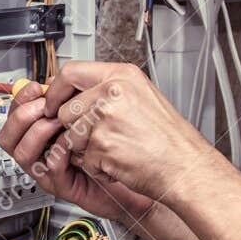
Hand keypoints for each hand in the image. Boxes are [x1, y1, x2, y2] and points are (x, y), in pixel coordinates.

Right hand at [0, 80, 152, 219]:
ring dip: (37, 132)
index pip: (15, 115)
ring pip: (21, 152)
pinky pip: (48, 167)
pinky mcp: (63, 184)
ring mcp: (49, 168)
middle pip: (8, 135)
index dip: (20, 99)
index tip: (35, 87)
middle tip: (43, 106)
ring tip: (57, 122)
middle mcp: (41, 151)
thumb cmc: (116, 145)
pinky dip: (57, 152)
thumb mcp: (90, 112)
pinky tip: (71, 142)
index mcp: (43, 132)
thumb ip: (69, 98)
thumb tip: (52, 81)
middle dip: (22, 114)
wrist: (138, 173)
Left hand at [9, 62, 222, 205]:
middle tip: (97, 138)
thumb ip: (107, 90)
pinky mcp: (102, 145)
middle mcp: (113, 92)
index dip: (56, 91)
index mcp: (122, 76)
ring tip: (117, 150)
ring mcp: (106, 118)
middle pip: (65, 109)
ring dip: (87, 150)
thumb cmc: (169, 139)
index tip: (54, 104)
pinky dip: (98, 168)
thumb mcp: (141, 96)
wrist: (186, 167)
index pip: (70, 72)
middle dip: (73, 129)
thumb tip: (73, 91)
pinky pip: (83, 159)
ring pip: (71, 136)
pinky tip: (120, 162)